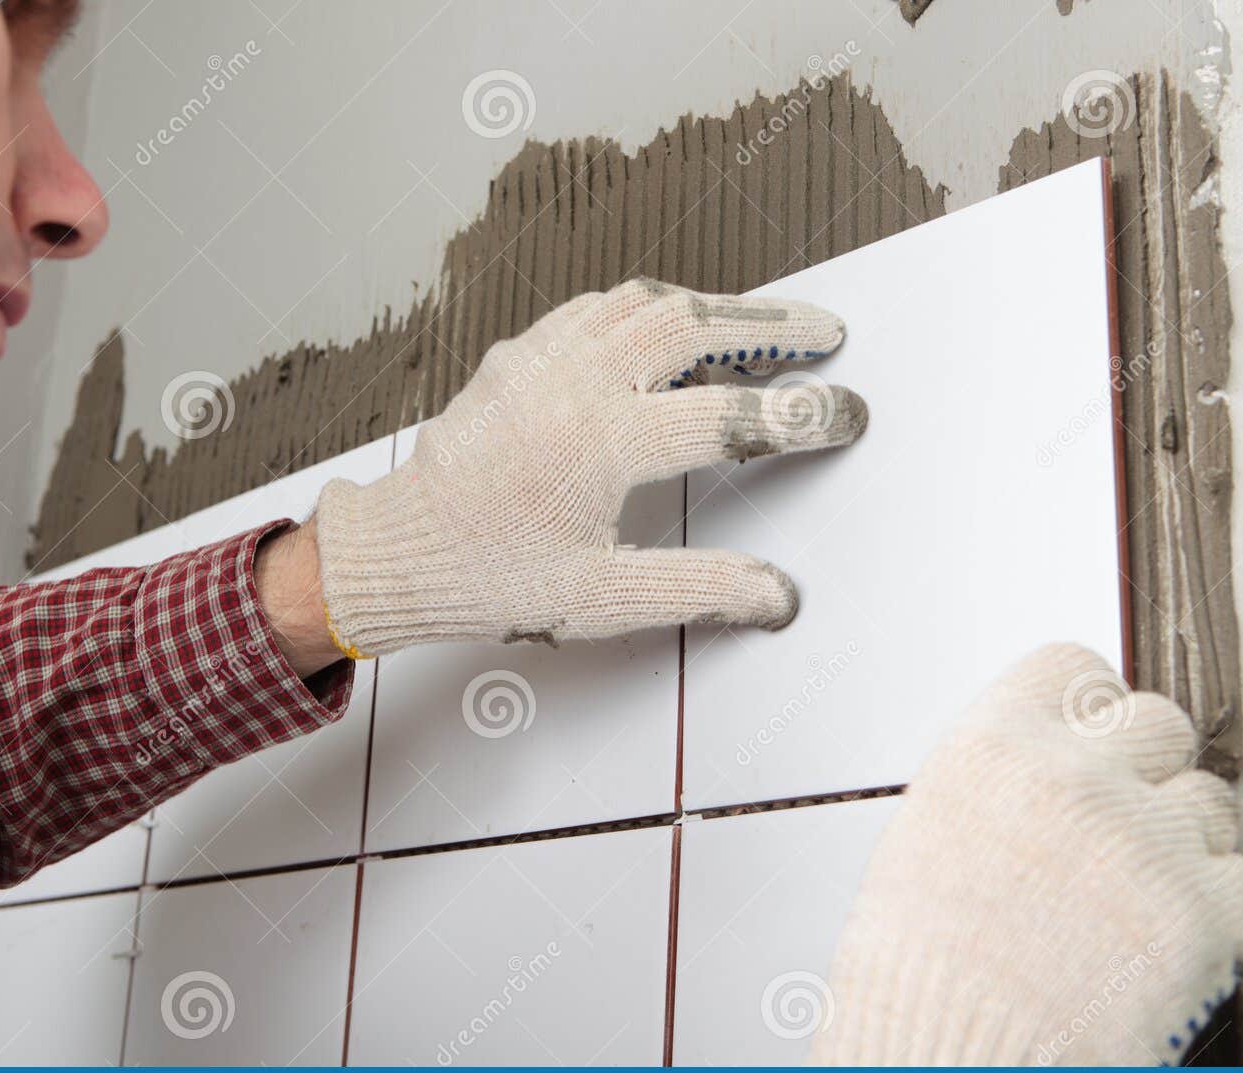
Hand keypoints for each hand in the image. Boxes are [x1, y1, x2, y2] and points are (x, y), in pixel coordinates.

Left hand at [314, 278, 865, 657]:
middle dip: (772, 323)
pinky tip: (671, 327)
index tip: (845, 416)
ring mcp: (540, 358)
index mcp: (600, 443)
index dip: (800, 416)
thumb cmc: (490, 576)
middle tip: (824, 330)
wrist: (398, 552)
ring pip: (645, 302)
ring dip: (712, 307)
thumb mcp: (601, 600)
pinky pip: (598, 308)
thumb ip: (697, 590)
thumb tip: (774, 594)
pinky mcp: (518, 354)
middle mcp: (573, 384)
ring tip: (763, 322)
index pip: (728, 416)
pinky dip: (650, 308)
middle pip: (694, 325)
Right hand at [812, 645, 1242, 1065]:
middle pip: (1158, 721)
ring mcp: (1148, 839)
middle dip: (1147, 770)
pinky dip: (1217, 913)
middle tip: (1125, 823)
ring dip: (1187, 841)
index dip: (1087, 709)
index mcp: (994, 746)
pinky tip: (1167, 942)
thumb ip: (1003, 782)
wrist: (948, 1068)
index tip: (1090, 740)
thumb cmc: (919, 975)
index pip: (1075, 668)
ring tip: (1140, 897)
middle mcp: (1076, 776)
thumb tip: (1052, 765)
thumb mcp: (930, 837)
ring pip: (1212, 800)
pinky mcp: (1204, 909)